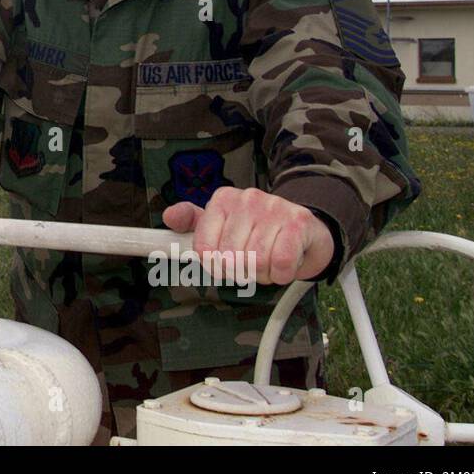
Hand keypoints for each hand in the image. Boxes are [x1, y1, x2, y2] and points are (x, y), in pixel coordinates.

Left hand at [161, 186, 334, 285]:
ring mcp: (273, 207)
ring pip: (255, 263)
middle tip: (251, 263)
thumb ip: (192, 224)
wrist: (304, 230)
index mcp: (222, 200)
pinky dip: (281, 274)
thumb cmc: (256, 231)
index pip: (203, 248)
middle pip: (229, 259)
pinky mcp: (297, 222)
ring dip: (262, 274)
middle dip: (241, 272)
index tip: (223, 265)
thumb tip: (169, 217)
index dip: (214, 266)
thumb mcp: (221, 226)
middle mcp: (246, 198)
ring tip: (268, 262)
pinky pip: (281, 264)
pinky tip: (283, 265)